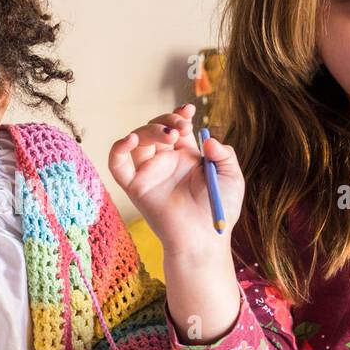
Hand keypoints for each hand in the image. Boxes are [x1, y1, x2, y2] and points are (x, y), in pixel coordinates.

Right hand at [109, 103, 243, 256]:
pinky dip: (118, 149)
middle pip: (155, 129)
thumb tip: (207, 139)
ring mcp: (149, 173)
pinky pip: (117, 165)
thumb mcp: (231, 177)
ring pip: (137, 140)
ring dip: (149, 130)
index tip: (189, 110)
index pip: (176, 128)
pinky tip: (130, 140)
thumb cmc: (219, 211)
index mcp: (187, 157)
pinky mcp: (135, 187)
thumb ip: (224, 154)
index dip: (179, 115)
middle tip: (182, 126)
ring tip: (169, 135)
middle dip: (167, 121)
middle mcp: (165, 162)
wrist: (205, 239)